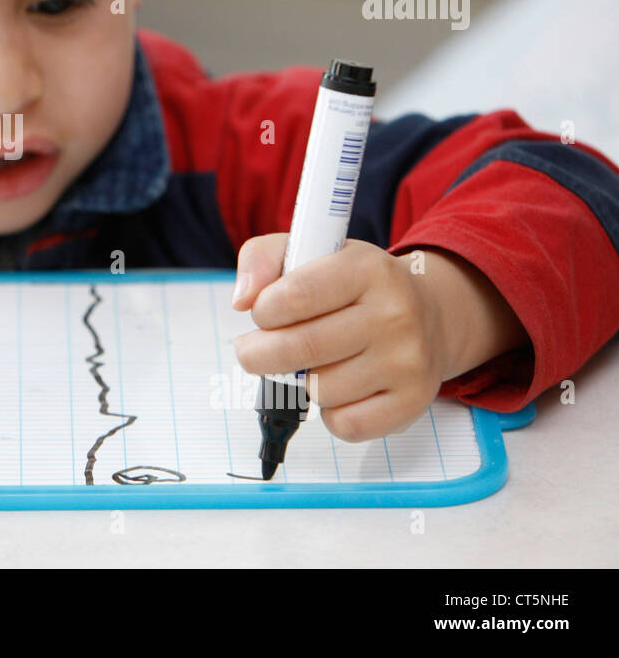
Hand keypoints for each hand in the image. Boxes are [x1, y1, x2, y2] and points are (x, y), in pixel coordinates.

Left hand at [230, 234, 525, 441]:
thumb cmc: (353, 285)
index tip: (262, 313)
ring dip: (300, 383)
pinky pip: (346, 424)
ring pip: (318, 390)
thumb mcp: (311, 250)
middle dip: (259, 355)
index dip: (263, 310)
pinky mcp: (413, 401)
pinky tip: (338, 388)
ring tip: (313, 363)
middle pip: (299, 348)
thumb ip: (261, 258)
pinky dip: (329, 413)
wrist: (431, 313)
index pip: (293, 296)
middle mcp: (395, 313)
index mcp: (367, 269)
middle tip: (254, 351)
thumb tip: (242, 299)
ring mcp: (407, 360)